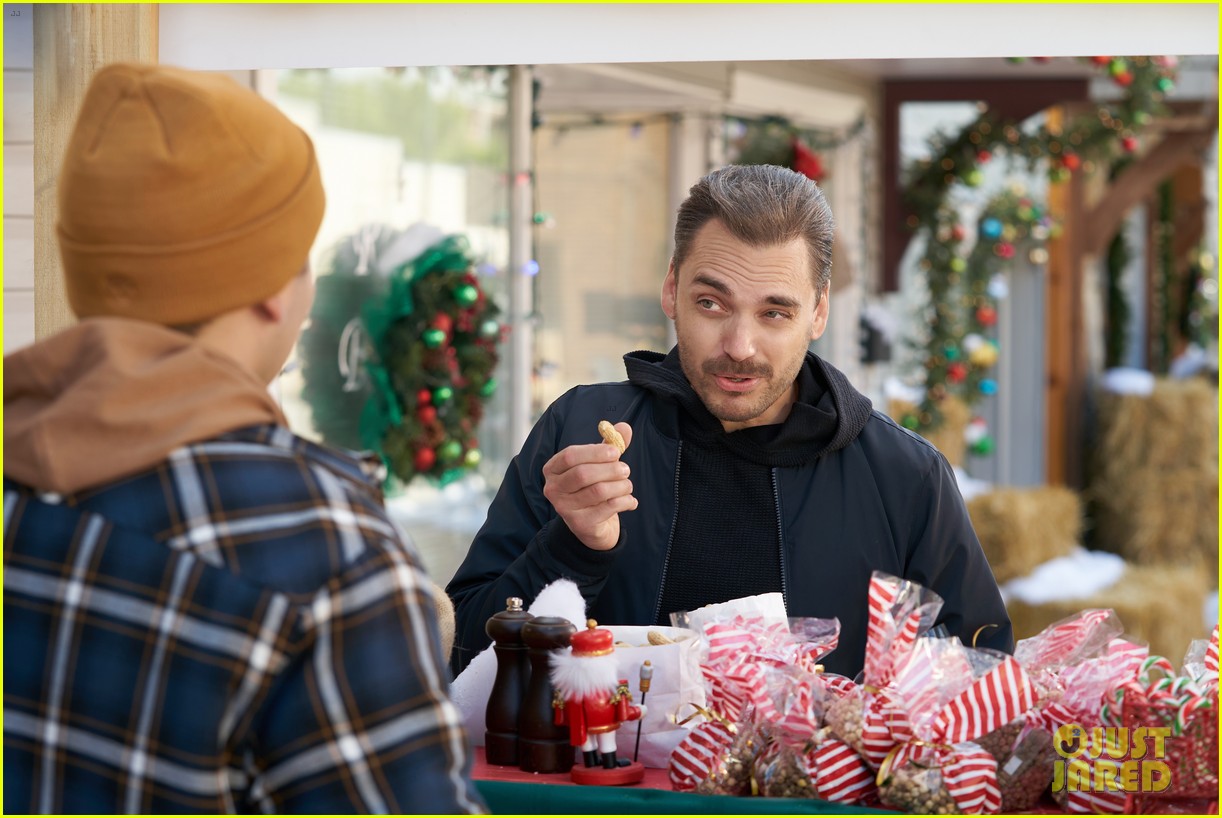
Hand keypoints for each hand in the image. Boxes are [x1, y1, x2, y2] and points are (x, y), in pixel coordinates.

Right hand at [542, 422, 636, 551]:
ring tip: (628, 485)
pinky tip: (630, 500)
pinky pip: (608, 507)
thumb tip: (624, 427)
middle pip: (583, 474)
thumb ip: (610, 445)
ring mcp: (564, 508)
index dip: (595, 452)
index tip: (616, 452)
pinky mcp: (580, 524)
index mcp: (552, 469)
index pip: (570, 455)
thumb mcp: (599, 463)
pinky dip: (625, 501)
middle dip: (610, 469)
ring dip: (621, 485)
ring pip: (598, 491)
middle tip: (626, 469)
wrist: (591, 523)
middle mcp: (553, 489)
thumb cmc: (592, 486)